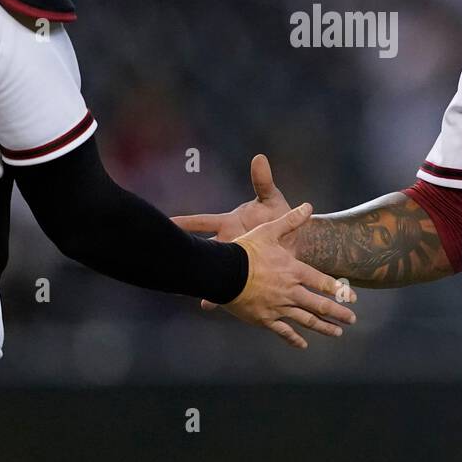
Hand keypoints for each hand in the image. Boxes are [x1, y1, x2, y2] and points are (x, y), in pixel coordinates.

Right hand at [173, 154, 299, 312]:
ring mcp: (232, 260)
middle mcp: (226, 242)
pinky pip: (226, 286)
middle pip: (202, 247)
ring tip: (182, 285)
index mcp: (229, 223)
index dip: (186, 221)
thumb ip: (264, 181)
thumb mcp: (272, 201)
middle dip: (186, 251)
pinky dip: (217, 295)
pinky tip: (207, 304)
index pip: (203, 221)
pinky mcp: (240, 274)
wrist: (293, 245)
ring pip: (211, 269)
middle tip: (168, 255)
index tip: (168, 221)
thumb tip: (259, 158)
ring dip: (200, 276)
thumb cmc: (279, 219)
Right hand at [217, 202, 357, 349]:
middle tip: (352, 319)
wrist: (223, 272)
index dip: (339, 291)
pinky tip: (303, 345)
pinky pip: (284, 331)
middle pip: (320, 305)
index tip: (353, 297)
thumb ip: (290, 221)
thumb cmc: (246, 250)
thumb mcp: (269, 231)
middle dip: (339, 313)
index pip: (323, 282)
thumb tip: (308, 206)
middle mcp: (290, 291)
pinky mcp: (265, 319)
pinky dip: (294, 339)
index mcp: (294, 271)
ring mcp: (278, 307)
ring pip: (306, 320)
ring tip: (337, 333)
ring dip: (324, 327)